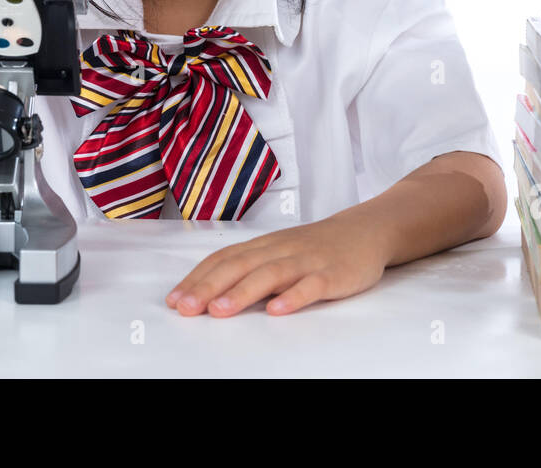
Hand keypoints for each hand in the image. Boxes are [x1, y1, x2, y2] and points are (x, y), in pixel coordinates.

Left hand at [164, 214, 390, 316]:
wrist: (366, 230)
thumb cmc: (316, 247)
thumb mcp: (279, 251)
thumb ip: (250, 268)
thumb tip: (208, 292)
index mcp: (265, 245)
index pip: (224, 259)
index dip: (197, 278)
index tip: (174, 300)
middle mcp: (281, 249)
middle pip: (240, 266)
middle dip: (209, 287)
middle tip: (186, 308)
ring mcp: (307, 261)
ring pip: (271, 274)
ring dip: (243, 292)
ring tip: (219, 310)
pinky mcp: (333, 274)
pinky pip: (312, 285)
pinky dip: (294, 296)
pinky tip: (278, 310)